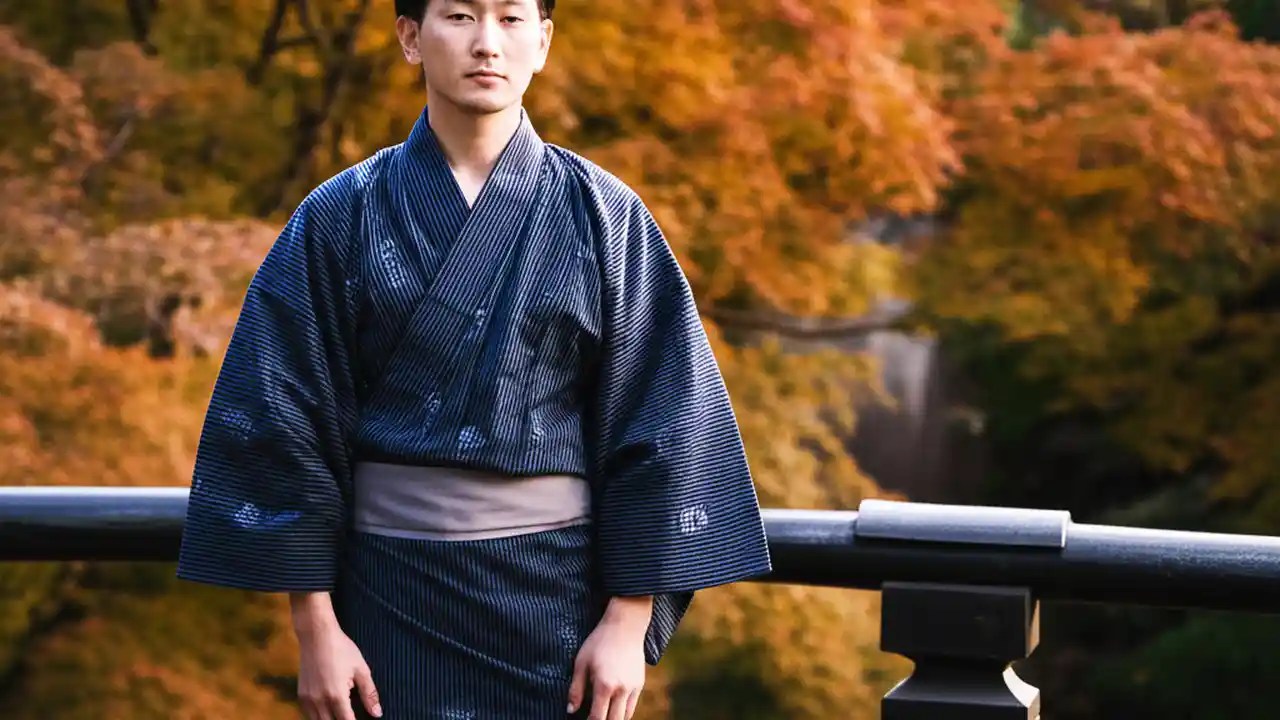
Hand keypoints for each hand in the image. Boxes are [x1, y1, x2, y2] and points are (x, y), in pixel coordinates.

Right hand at [292, 593, 381, 719]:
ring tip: (342, 714)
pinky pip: (309, 715)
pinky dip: (319, 716)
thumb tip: (377, 714)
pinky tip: (330, 712)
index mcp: (336, 695)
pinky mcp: (301, 695)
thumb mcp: (361, 669)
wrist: (317, 635)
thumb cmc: (341, 649)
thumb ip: (369, 694)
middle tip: (352, 716)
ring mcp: (307, 699)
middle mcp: (319, 701)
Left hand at [567, 596, 651, 719]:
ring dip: (614, 719)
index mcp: (604, 686)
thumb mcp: (581, 663)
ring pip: (626, 717)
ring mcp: (633, 688)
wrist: (625, 626)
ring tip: (603, 715)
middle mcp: (621, 690)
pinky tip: (613, 709)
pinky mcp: (640, 683)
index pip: (598, 718)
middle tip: (593, 718)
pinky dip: (623, 712)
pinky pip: (632, 706)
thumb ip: (576, 689)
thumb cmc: (599, 642)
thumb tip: (570, 710)